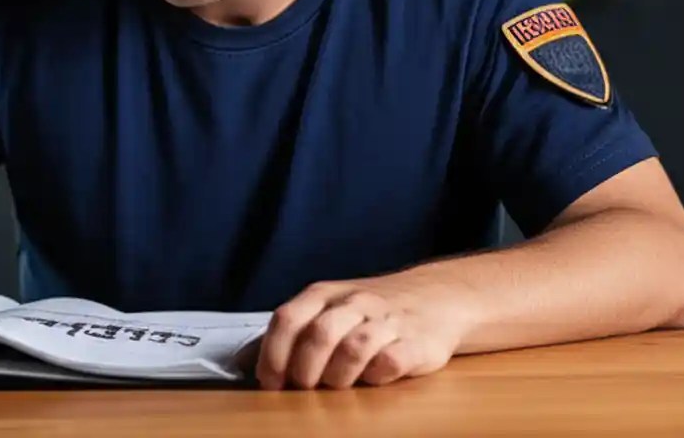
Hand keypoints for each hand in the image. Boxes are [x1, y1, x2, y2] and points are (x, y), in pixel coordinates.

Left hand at [253, 278, 471, 389]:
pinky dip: (375, 377)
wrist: (437, 298)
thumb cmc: (369, 312)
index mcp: (325, 293)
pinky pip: (389, 363)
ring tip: (336, 386)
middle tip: (302, 390)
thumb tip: (246, 365)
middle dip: (303, 371)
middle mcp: (355, 302)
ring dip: (337, 377)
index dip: (272, 354)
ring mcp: (387, 320)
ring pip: (353, 349)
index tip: (268, 383)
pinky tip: (371, 379)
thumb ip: (295, 331)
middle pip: (318, 335)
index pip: (288, 318)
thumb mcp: (329, 308)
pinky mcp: (417, 342)